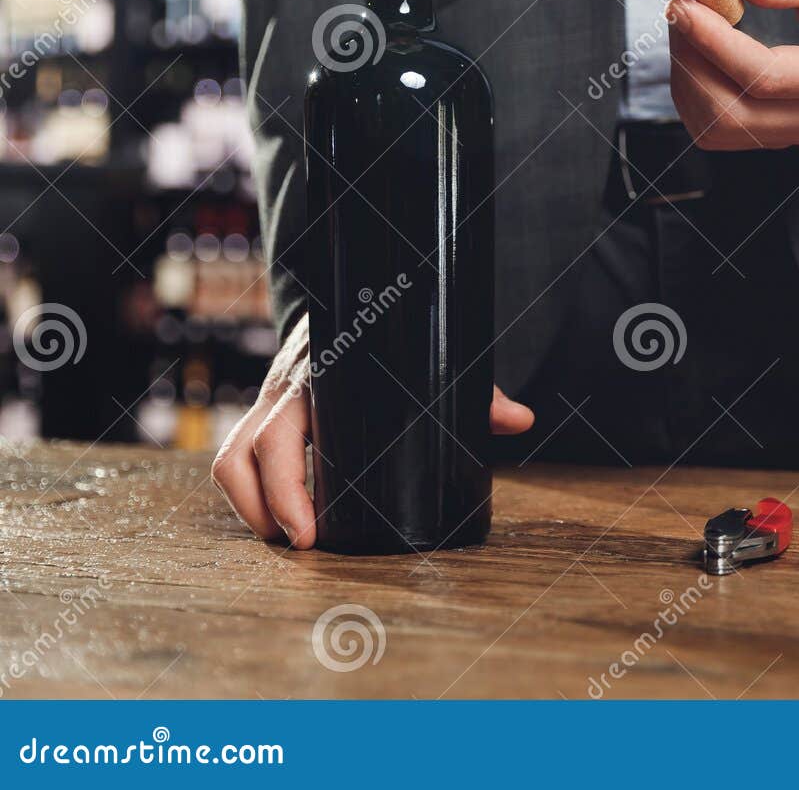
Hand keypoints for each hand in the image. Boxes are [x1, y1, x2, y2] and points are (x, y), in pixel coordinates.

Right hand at [209, 314, 534, 548]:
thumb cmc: (392, 339)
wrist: (352, 299)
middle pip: (244, 453)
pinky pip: (236, 457)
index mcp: (319, 375)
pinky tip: (277, 520)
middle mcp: (282, 388)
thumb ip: (476, 391)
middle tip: (304, 547)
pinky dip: (249, 493)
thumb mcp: (432, 358)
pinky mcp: (263, 413)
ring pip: (230, 458)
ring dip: (249, 507)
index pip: (280, 435)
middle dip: (266, 510)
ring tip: (287, 540)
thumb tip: (521, 421)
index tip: (306, 531)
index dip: (284, 488)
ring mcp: (267, 400)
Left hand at [667, 0, 798, 149]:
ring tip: (691, 25)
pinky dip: (695, 94)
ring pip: (718, 128)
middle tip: (683, 8)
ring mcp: (797, 131)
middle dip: (693, 60)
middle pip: (733, 113)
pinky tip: (698, 54)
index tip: (686, 6)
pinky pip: (719, 130)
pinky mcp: (778, 132)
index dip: (716, 43)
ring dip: (688, 77)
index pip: (766, 77)